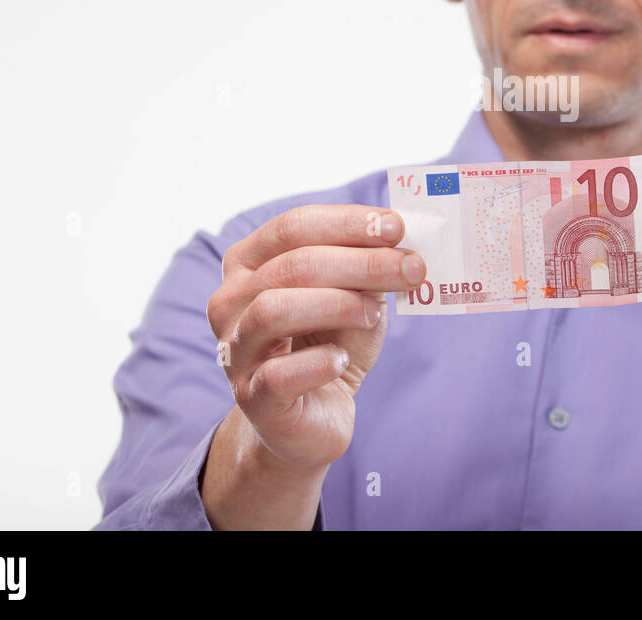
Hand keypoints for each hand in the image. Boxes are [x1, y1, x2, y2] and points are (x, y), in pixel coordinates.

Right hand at [201, 204, 424, 526]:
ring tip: (376, 314)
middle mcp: (230, 301)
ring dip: (338, 305)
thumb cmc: (329, 344)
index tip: (396, 227)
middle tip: (412, 268)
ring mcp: (235, 350)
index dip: (347, 223)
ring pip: (275, 310)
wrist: (310, 419)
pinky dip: (319, 363)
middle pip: (292, 266)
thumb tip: (398, 240)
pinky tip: (342, 362)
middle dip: (361, 263)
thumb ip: (365, 269)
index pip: (294, 227)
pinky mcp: (251, 398)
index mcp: (248, 263)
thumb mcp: (352, 297)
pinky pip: (279, 374)